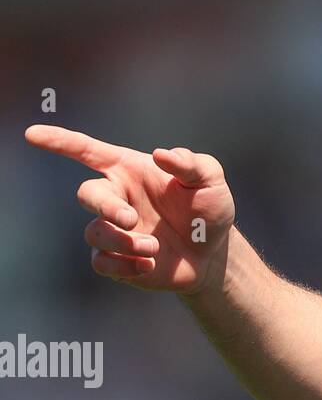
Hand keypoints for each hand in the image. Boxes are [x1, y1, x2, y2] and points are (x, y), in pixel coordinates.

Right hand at [26, 124, 236, 295]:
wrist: (213, 253)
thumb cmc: (209, 209)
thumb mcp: (210, 180)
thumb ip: (190, 163)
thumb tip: (161, 154)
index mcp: (130, 170)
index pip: (87, 151)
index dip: (60, 142)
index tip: (31, 134)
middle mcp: (116, 197)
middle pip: (87, 195)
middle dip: (106, 208)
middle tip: (129, 220)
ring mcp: (113, 229)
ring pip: (95, 233)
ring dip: (124, 241)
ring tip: (155, 247)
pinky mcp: (116, 259)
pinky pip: (101, 262)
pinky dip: (124, 265)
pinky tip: (149, 264)